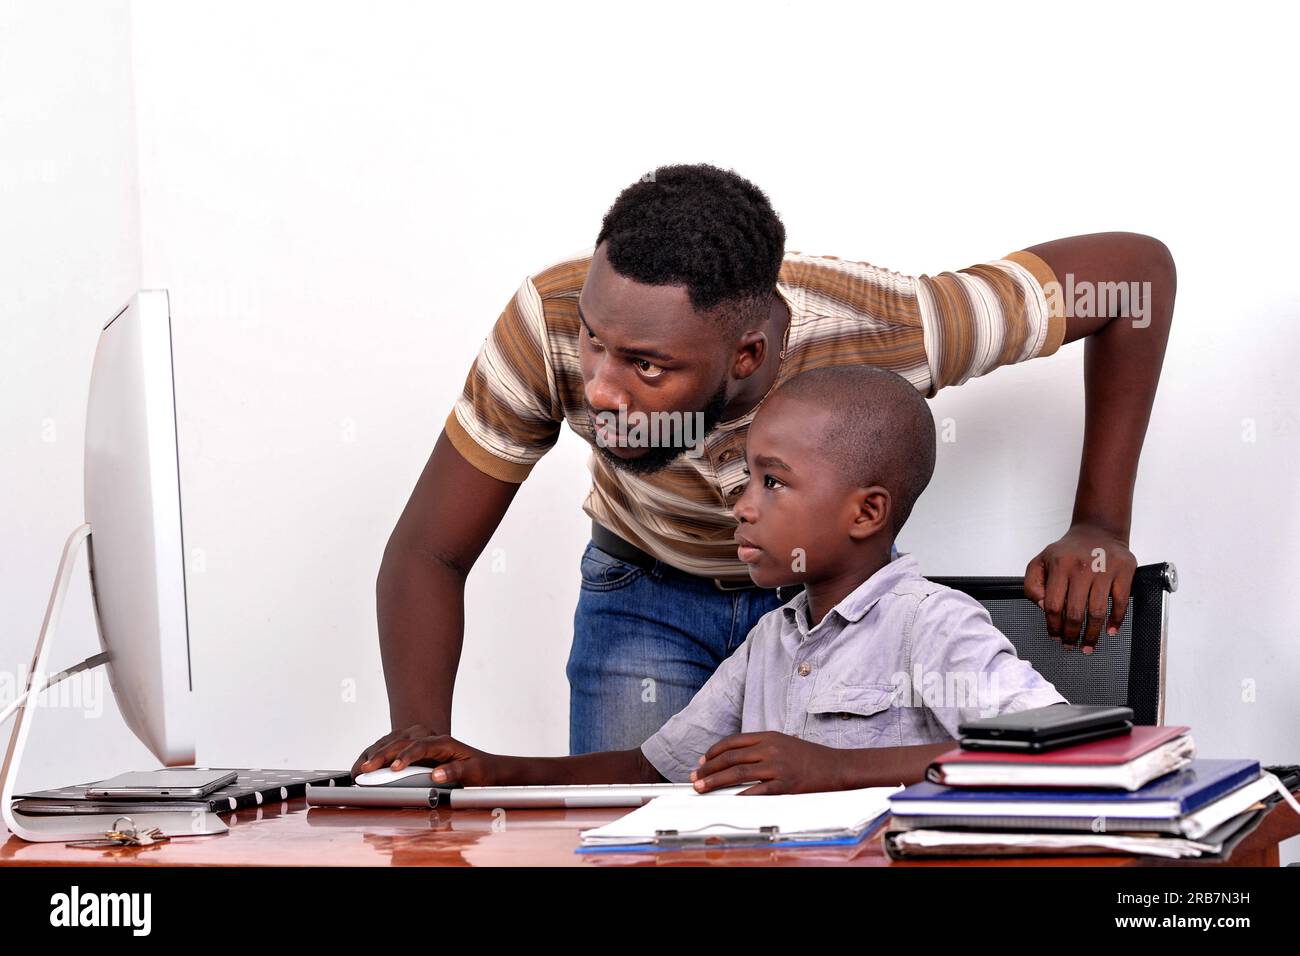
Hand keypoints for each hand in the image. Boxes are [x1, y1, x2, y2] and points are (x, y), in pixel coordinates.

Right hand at [352, 724, 498, 784]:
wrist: (484, 765)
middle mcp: (429, 739)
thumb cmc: (479, 768)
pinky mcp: (413, 750)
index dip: (406, 756)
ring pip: (392, 743)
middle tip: (367, 770)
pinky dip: (376, 755)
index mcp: (444, 743)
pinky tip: (364, 765)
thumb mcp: (473, 771)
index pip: (420, 746)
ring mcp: (420, 742)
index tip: (394, 768)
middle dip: (382, 755)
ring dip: (375, 755)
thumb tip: (436, 775)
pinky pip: (390, 748)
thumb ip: (456, 772)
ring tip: (360, 769)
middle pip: (401, 742)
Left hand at [691, 732, 845, 794]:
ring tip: (701, 789)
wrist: (836, 767)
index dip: (713, 752)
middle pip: (730, 758)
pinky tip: (728, 801)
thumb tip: (735, 759)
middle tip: (695, 778)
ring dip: (715, 782)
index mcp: (768, 736)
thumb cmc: (809, 757)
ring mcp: (778, 766)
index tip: (702, 762)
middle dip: (708, 769)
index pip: (732, 742)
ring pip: (737, 773)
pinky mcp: (786, 784)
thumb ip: (761, 748)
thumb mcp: (783, 743)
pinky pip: (757, 791)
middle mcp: (770, 748)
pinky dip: (740, 796)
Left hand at [1024, 523, 1136, 652]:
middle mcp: (1082, 567)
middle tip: (1071, 646)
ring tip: (1088, 646)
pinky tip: (1110, 631)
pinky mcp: (1124, 570)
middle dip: (1072, 635)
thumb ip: (1032, 585)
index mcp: (1059, 566)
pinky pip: (1120, 602)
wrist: (1098, 530)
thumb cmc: (1067, 551)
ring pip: (1097, 612)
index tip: (1055, 637)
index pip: (1052, 605)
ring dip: (1092, 634)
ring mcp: (1105, 569)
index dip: (1053, 626)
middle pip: (1074, 612)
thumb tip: (1043, 607)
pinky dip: (1116, 620)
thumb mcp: (1040, 562)